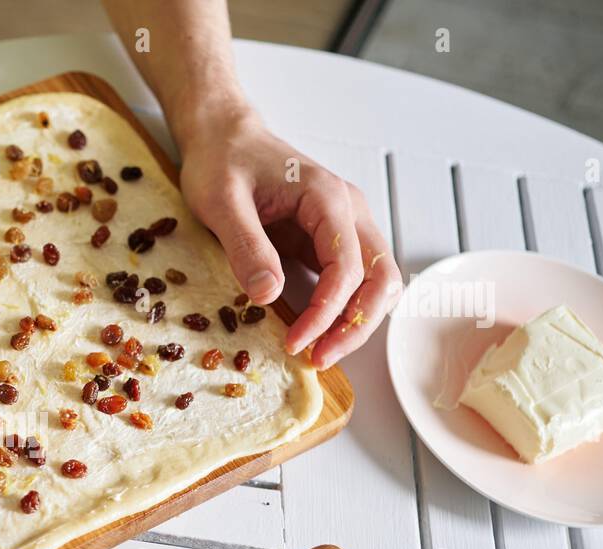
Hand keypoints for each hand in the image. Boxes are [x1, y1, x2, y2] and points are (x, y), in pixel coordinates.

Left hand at [178, 110, 402, 368]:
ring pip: (376, 283)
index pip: (346, 267)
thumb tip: (269, 295)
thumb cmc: (222, 160)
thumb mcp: (221, 202)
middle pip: (381, 278)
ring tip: (319, 353)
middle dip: (356, 325)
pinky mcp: (329, 241)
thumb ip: (247, 247)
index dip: (326, 312)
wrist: (222, 136)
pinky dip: (343, 310)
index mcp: (327, 198)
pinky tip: (316, 332)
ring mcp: (344, 227)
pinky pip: (353, 282)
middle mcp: (348, 212)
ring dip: (356, 322)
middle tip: (319, 358)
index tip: (296, 342)